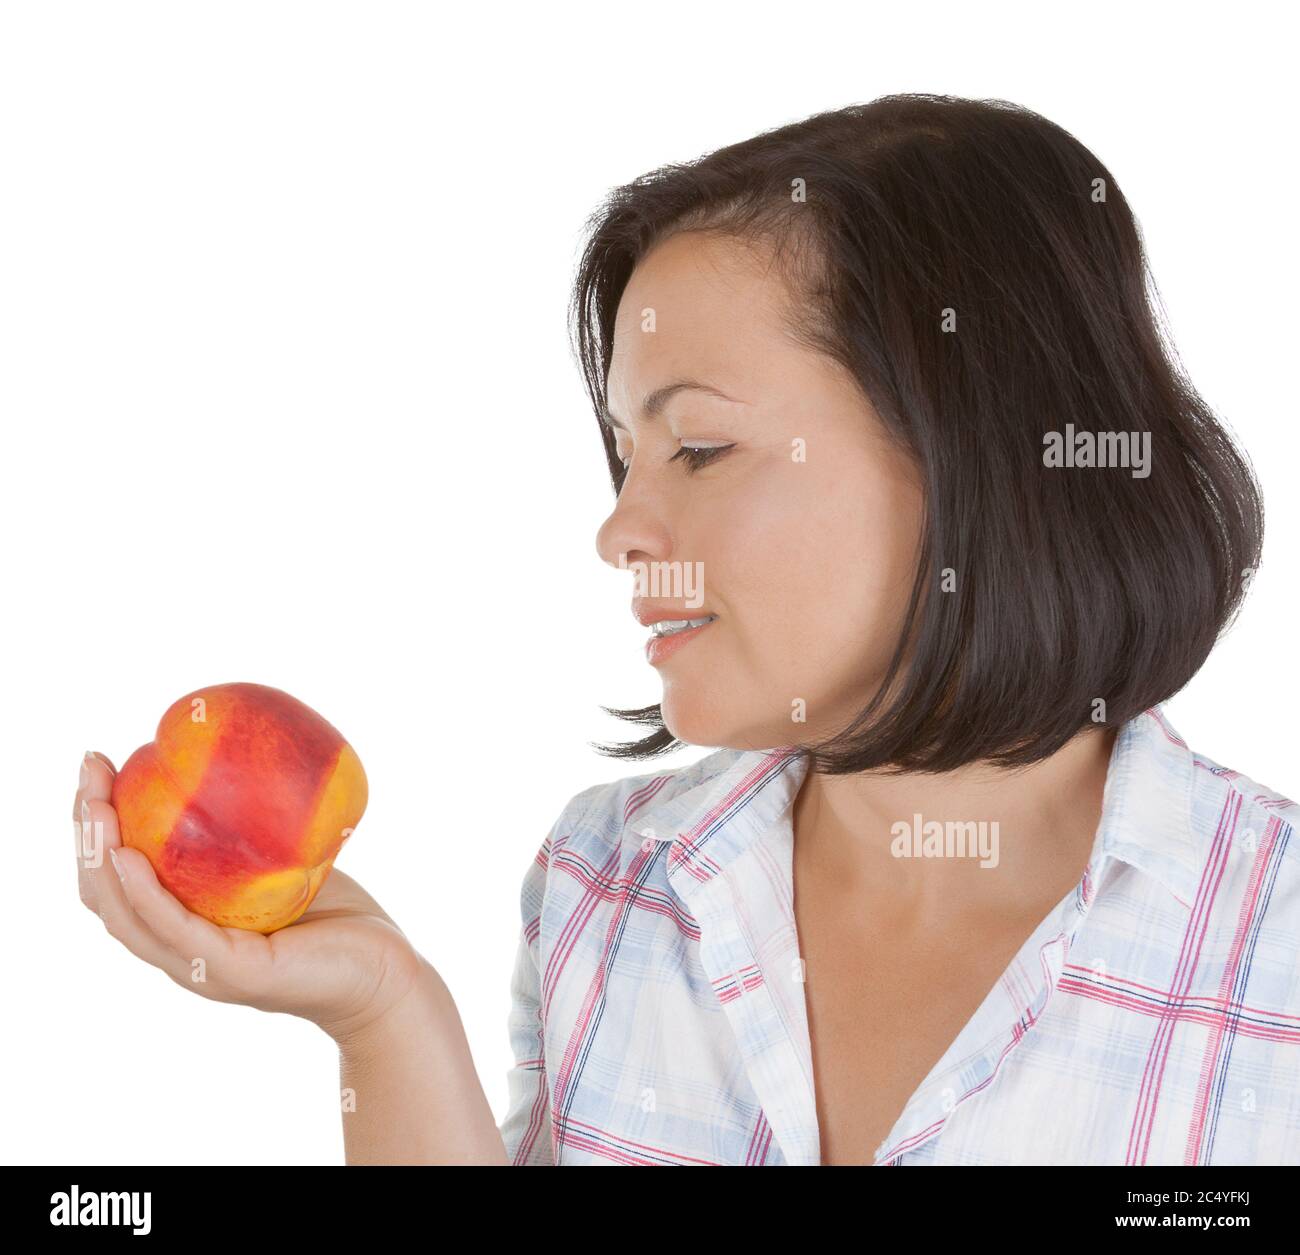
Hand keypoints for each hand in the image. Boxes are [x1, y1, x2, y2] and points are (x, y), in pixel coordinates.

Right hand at [73, 750, 424, 1044]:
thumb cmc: (339, 920)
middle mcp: (181, 951)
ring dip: (100, 856)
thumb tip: (238, 759)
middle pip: (106, 893)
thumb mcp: (285, 863)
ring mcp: (201, 967)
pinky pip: (173, 929)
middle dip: (86, 830)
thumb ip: (254, 830)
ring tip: (94, 806)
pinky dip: (143, 893)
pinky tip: (128, 856)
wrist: (386, 974)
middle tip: (88, 770)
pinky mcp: (231, 972)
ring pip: (126, 914)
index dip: (97, 826)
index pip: (118, 878)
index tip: (98, 766)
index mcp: (186, 927)